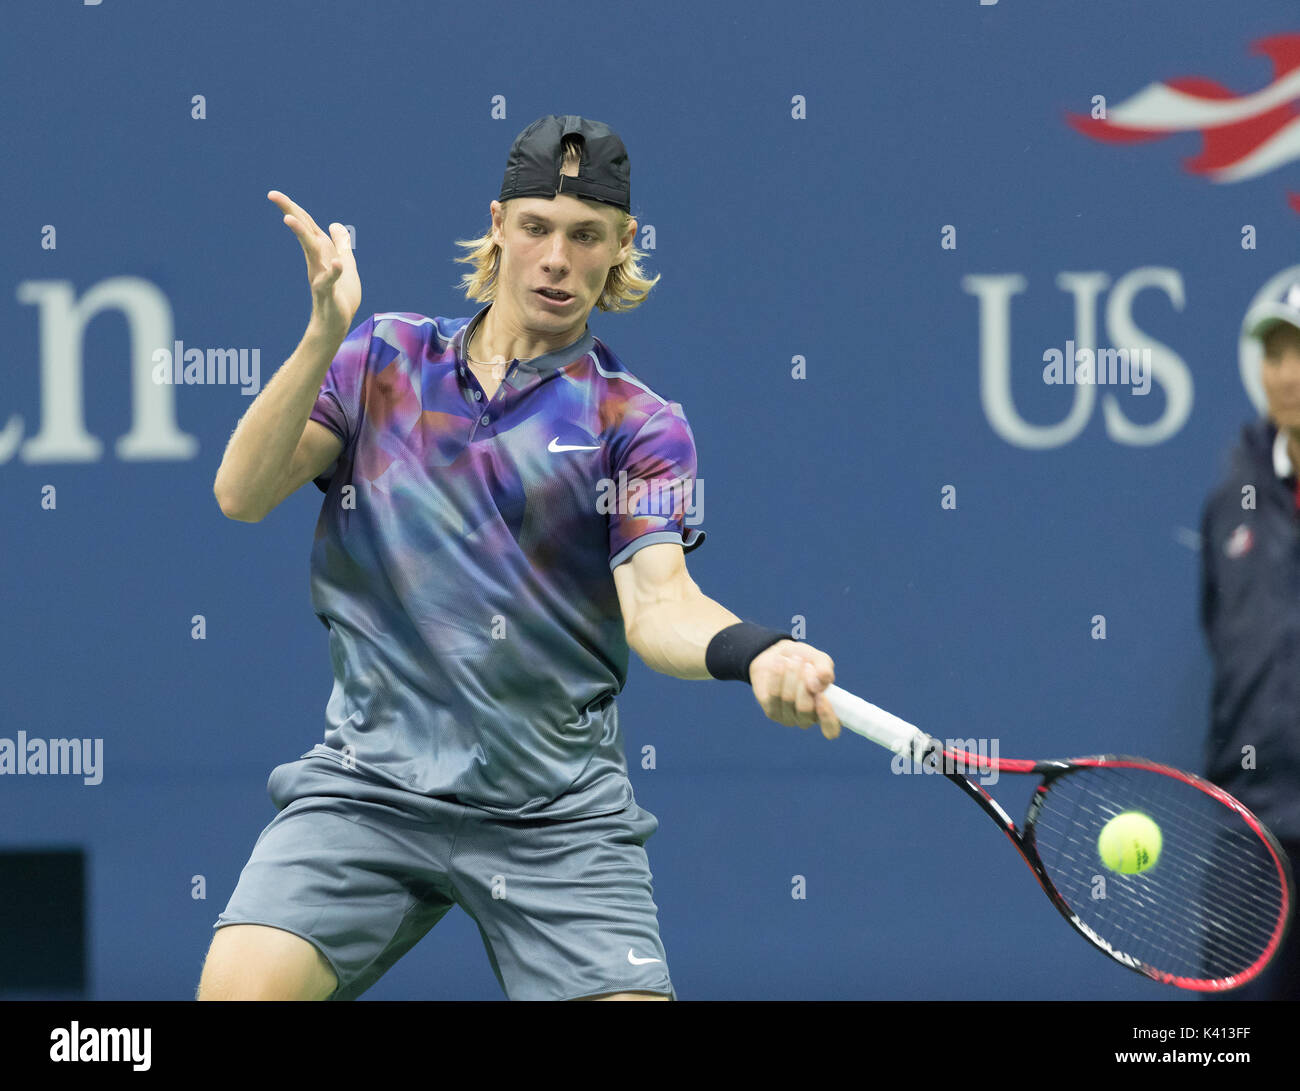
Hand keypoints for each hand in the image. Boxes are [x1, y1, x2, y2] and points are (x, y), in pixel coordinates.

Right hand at [267, 190, 360, 338]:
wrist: (337, 324)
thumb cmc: (340, 296)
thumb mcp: (345, 264)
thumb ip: (341, 244)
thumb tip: (334, 224)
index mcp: (321, 252)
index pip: (307, 226)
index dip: (293, 208)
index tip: (273, 194)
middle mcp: (316, 261)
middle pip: (304, 232)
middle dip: (290, 212)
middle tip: (272, 195)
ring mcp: (320, 276)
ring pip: (311, 252)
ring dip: (302, 235)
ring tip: (290, 219)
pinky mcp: (328, 294)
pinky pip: (329, 282)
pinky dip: (333, 273)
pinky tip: (337, 264)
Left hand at [748, 640, 839, 738]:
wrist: (779, 657)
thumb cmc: (806, 662)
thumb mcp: (820, 661)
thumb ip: (825, 671)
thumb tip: (821, 680)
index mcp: (826, 712)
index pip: (831, 729)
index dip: (827, 716)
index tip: (821, 695)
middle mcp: (808, 719)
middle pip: (805, 708)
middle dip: (804, 683)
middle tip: (806, 664)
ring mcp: (789, 718)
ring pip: (789, 699)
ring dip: (791, 675)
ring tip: (793, 659)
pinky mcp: (772, 712)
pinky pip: (774, 694)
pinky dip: (777, 676)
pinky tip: (779, 663)